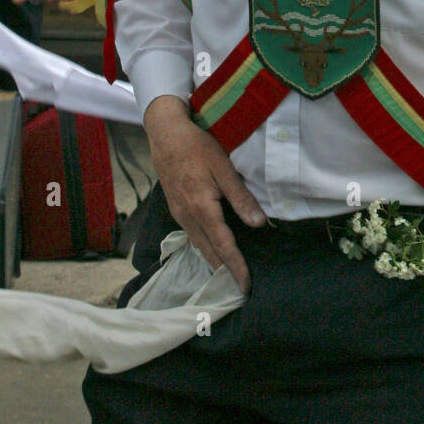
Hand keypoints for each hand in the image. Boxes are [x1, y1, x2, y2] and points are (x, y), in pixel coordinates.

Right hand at [143, 94, 266, 291]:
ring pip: (198, 245)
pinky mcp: (176, 208)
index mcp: (202, 209)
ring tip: (227, 276)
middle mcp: (187, 216)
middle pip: (208, 252)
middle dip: (224, 272)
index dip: (235, 267)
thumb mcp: (224, 169)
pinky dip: (203, 248)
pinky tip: (211, 249)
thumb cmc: (197, 147)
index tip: (245, 286)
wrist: (165, 134)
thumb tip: (258, 223)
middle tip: (239, 289)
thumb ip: (241, 197)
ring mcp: (179, 213)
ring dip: (213, 262)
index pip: (223, 246)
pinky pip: (191, 235)